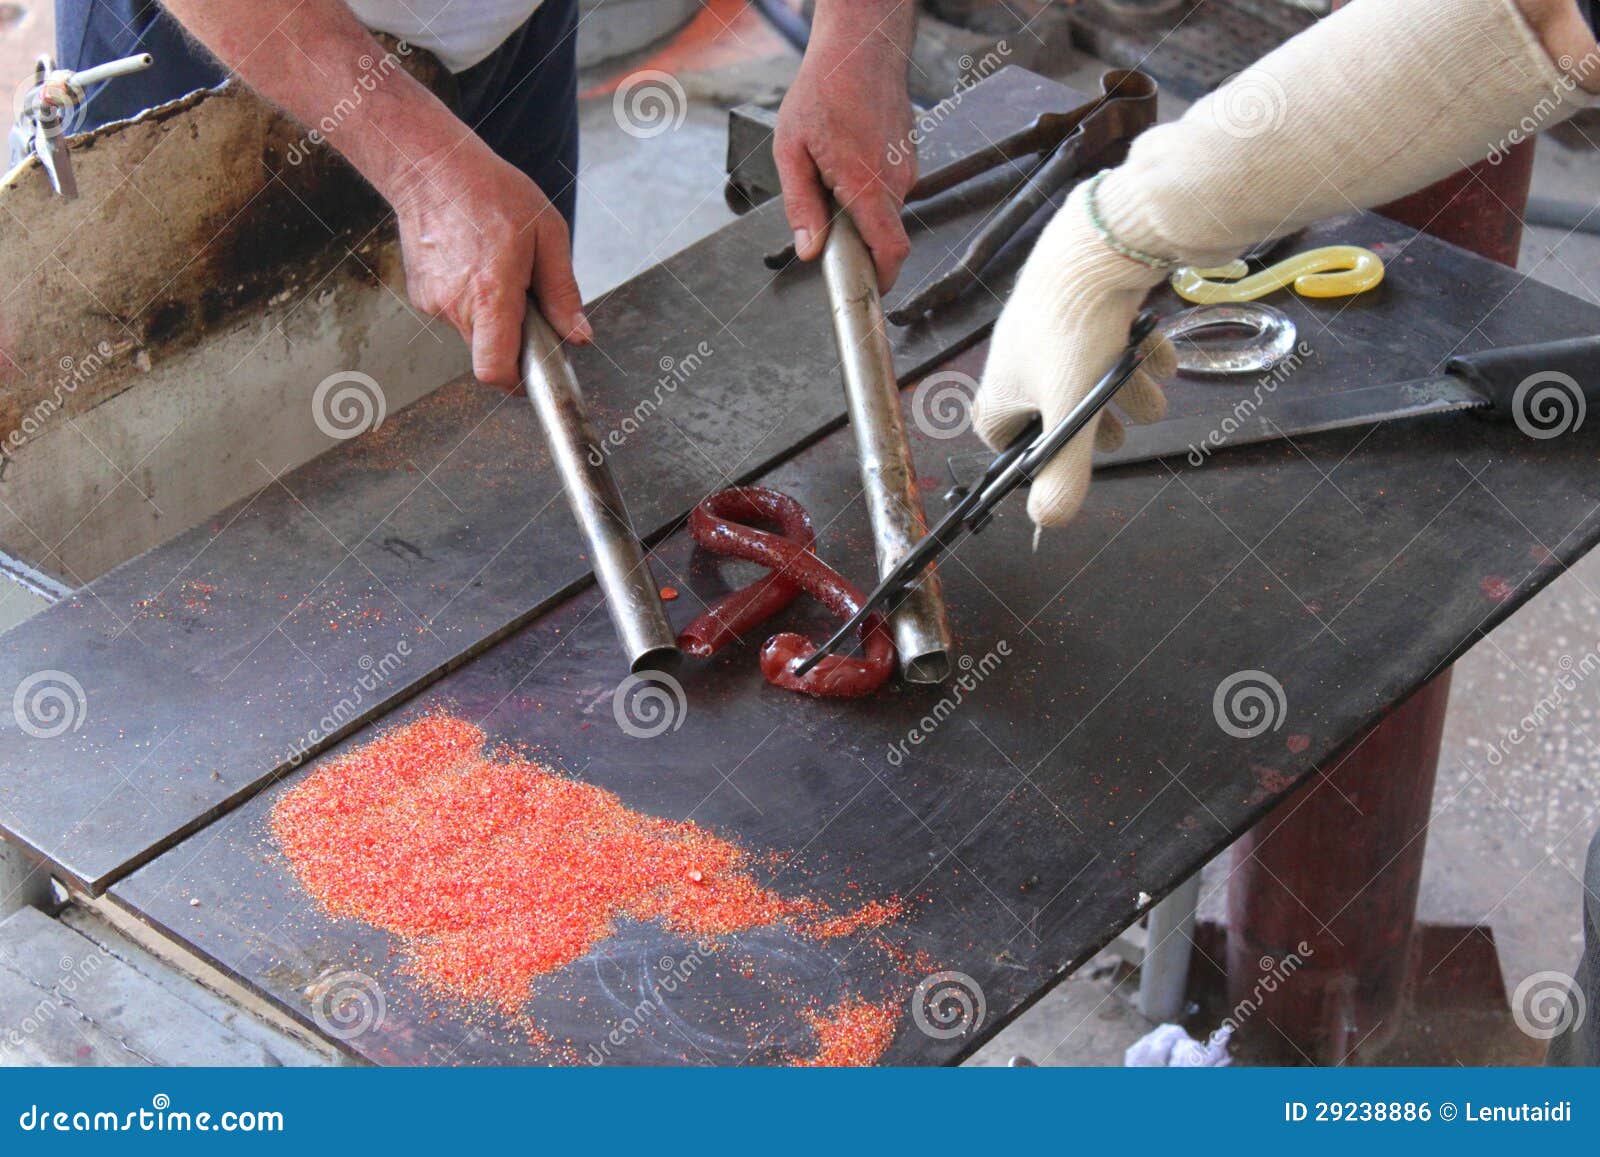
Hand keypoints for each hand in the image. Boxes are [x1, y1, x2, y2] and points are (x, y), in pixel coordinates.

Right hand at [391, 139, 589, 388]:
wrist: (430, 167)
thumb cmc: (490, 191)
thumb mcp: (548, 235)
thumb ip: (563, 292)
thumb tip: (579, 336)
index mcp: (490, 293)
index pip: (495, 369)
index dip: (516, 383)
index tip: (533, 375)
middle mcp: (455, 304)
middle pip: (488, 354)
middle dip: (513, 341)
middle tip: (526, 300)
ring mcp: (432, 302)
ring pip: (473, 334)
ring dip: (493, 318)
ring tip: (499, 270)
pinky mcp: (421, 295)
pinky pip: (455, 314)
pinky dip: (472, 302)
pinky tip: (475, 264)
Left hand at [773, 31, 915, 290]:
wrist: (861, 48)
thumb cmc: (823, 90)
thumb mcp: (791, 151)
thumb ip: (801, 205)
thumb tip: (808, 249)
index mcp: (866, 185)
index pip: (890, 250)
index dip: (883, 279)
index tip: (869, 292)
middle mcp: (895, 181)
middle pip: (883, 234)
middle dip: (857, 238)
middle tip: (826, 220)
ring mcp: (906, 168)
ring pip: (885, 210)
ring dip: (861, 208)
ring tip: (832, 174)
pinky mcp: (908, 158)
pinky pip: (889, 187)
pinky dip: (869, 187)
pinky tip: (847, 158)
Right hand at [974, 183, 1173, 529]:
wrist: (1104, 242)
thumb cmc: (1074, 330)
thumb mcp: (1072, 411)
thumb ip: (1065, 474)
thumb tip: (1050, 523)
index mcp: (1001, 385)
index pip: (1002, 435)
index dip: (1033, 455)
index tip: (1062, 463)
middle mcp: (1021, 354)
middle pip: (1058, 408)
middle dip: (1098, 424)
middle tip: (1121, 433)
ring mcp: (1055, 323)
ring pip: (1092, 374)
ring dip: (1127, 392)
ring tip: (1153, 397)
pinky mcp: (1087, 298)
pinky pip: (1113, 339)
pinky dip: (1139, 355)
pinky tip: (1162, 360)